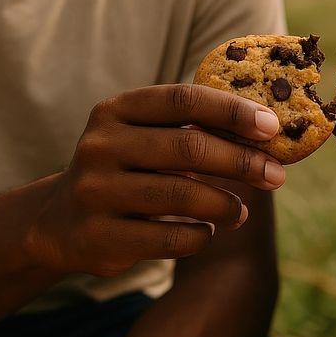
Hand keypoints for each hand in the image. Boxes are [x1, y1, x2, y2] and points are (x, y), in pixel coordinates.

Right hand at [28, 84, 284, 275]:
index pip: (183, 99)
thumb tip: (270, 132)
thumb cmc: (127, 170)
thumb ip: (193, 130)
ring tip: (242, 212)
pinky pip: (167, 238)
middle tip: (276, 175)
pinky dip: (199, 235)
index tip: (272, 126)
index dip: (232, 111)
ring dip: (224, 204)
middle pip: (188, 147)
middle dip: (242, 161)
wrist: (59, 221)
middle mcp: (101, 146)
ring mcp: (95, 192)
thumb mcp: (146, 138)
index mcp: (117, 110)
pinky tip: (207, 232)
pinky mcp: (97, 236)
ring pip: (181, 195)